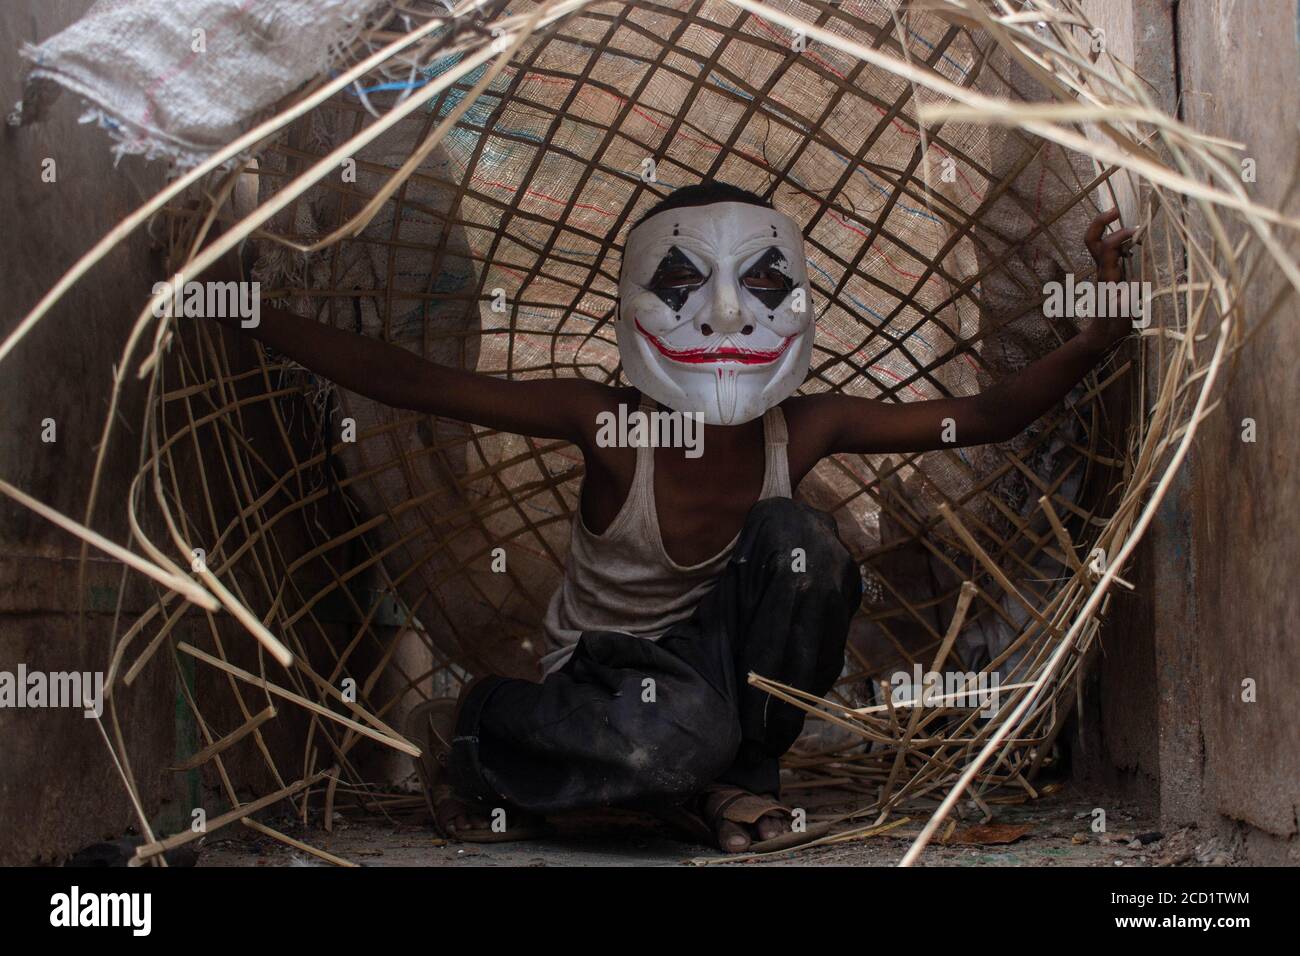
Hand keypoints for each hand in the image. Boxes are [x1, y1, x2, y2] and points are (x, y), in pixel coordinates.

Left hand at [1081, 209, 1137, 351]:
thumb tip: (1130, 285)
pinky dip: (1121, 240)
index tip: (1137, 230)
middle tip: (1118, 210)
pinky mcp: (1110, 273)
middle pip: (1092, 239)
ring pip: (1099, 242)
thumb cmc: (1113, 324)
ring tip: (1131, 221)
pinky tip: (1136, 240)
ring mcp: (1105, 270)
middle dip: (1101, 222)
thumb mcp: (1122, 313)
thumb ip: (1126, 300)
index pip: (1107, 248)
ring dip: (1110, 228)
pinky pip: (1110, 251)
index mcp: (1107, 276)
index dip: (1119, 236)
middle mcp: (1104, 269)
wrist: (1103, 334)